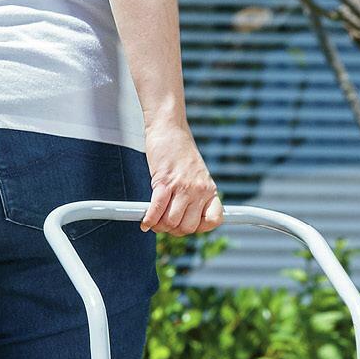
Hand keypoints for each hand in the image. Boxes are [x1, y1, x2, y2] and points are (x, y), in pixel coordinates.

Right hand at [141, 117, 221, 235]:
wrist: (170, 128)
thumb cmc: (180, 152)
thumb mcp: (196, 175)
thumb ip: (194, 196)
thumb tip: (180, 220)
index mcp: (209, 189)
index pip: (214, 220)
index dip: (200, 228)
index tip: (187, 225)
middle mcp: (199, 190)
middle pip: (188, 227)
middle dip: (174, 229)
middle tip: (164, 223)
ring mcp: (183, 187)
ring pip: (172, 222)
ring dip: (160, 225)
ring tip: (154, 219)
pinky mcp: (164, 181)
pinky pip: (157, 209)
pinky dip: (149, 219)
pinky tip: (145, 221)